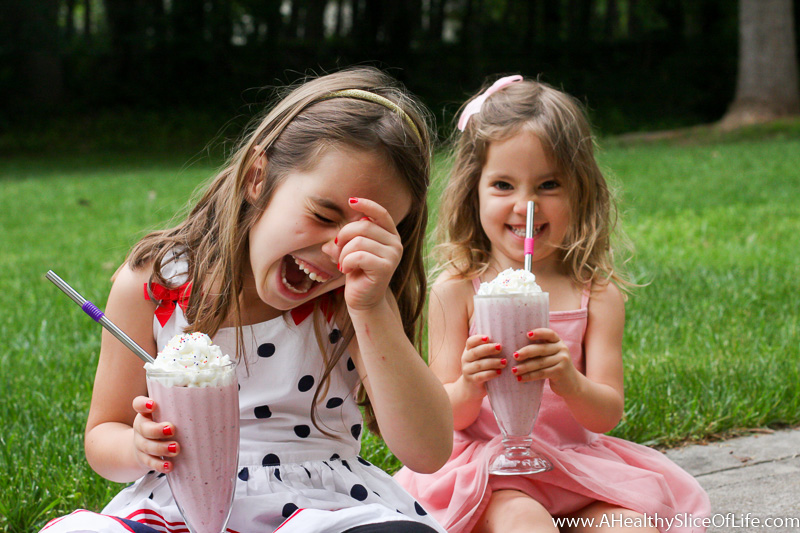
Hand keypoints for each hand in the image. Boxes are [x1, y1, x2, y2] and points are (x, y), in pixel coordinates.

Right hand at [132, 396, 178, 473]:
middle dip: (157, 430)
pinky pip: (150, 463)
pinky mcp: (144, 459)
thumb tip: (210, 402)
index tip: (153, 404)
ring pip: (147, 447)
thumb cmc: (162, 426)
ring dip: (161, 448)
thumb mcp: (166, 415)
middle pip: (144, 428)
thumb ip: (180, 409)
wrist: (144, 449)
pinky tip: (169, 465)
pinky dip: (160, 465)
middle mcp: (141, 428)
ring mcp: (141, 444)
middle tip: (172, 429)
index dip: (143, 404)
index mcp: (146, 414)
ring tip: (176, 448)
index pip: (138, 404)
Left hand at [336, 197, 402, 311]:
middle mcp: (395, 243)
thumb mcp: (350, 251)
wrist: (364, 300)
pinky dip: (346, 262)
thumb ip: (346, 238)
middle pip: (363, 226)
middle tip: (337, 249)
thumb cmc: (357, 273)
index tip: (351, 201)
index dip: (367, 205)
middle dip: (344, 236)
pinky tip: (347, 270)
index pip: (381, 214)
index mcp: (390, 235)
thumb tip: (332, 238)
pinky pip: (358, 256)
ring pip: (358, 241)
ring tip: (343, 263)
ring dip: (343, 253)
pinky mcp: (385, 268)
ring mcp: (393, 256)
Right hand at [459, 334, 506, 395]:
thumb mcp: (482, 357)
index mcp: (468, 350)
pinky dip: (490, 374)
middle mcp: (466, 359)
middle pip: (475, 352)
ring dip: (493, 362)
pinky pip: (480, 376)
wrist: (471, 388)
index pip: (470, 342)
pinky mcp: (472, 380)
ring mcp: (467, 370)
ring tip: (504, 362)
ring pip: (479, 365)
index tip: (488, 337)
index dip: (478, 339)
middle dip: (488, 349)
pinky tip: (499, 372)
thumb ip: (488, 349)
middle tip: (500, 347)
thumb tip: (506, 337)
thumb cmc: (481, 369)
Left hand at [512, 328, 579, 396]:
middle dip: (526, 352)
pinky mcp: (560, 372)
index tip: (527, 334)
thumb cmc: (554, 366)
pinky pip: (541, 373)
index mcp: (558, 341)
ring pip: (540, 363)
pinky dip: (529, 376)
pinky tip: (520, 378)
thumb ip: (540, 349)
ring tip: (514, 370)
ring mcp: (562, 360)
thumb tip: (516, 348)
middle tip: (514, 356)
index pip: (549, 333)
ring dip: (525, 367)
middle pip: (541, 349)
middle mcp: (562, 348)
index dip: (539, 333)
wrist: (572, 384)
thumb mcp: (551, 354)